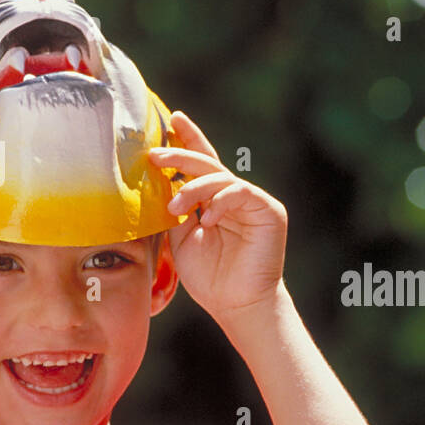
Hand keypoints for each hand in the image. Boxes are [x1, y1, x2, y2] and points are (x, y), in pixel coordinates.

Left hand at [149, 110, 286, 324]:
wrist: (236, 305)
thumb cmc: (210, 278)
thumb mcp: (182, 239)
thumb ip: (176, 210)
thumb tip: (158, 183)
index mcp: (213, 200)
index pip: (200, 163)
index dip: (187, 139)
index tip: (170, 120)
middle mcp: (234, 196)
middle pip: (208, 163)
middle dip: (181, 154)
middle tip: (156, 155)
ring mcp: (253, 201)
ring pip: (220, 177)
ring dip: (193, 188)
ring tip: (175, 208)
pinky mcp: (269, 210)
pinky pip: (241, 192)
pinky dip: (220, 202)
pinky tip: (208, 219)